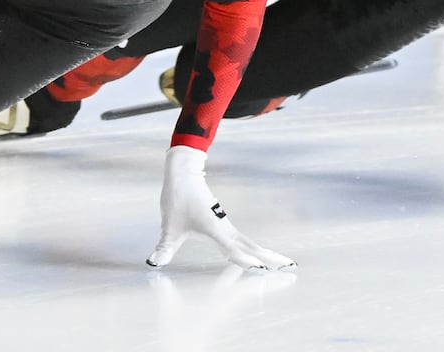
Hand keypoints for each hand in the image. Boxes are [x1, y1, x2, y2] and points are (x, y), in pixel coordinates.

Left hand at [147, 145, 296, 270]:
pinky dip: (255, 249)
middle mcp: (224, 229)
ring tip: (284, 264)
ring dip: (267, 253)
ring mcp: (226, 226)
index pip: (233, 250)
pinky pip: (243, 240)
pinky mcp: (223, 224)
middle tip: (290, 268)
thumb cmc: (177, 199)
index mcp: (214, 229)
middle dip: (270, 258)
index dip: (245, 260)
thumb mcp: (169, 227)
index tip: (261, 269)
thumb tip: (154, 263)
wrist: (184, 173)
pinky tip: (260, 256)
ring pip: (250, 243)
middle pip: (252, 247)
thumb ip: (164, 247)